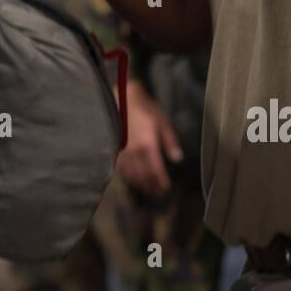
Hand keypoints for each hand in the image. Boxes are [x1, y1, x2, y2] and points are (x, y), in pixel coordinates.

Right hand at [115, 80, 182, 196]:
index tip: (166, 187)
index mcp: (148, 145)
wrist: (119, 97)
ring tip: (147, 188)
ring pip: (131, 174)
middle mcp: (134, 152)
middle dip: (151, 185)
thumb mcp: (161, 121)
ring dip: (140, 184)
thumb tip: (177, 159)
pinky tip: (132, 179)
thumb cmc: (143, 107)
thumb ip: (170, 141)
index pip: (156, 170)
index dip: (161, 181)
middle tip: (157, 192)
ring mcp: (122, 152)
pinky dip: (128, 177)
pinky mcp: (113, 149)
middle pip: (143, 176)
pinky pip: (120, 169)